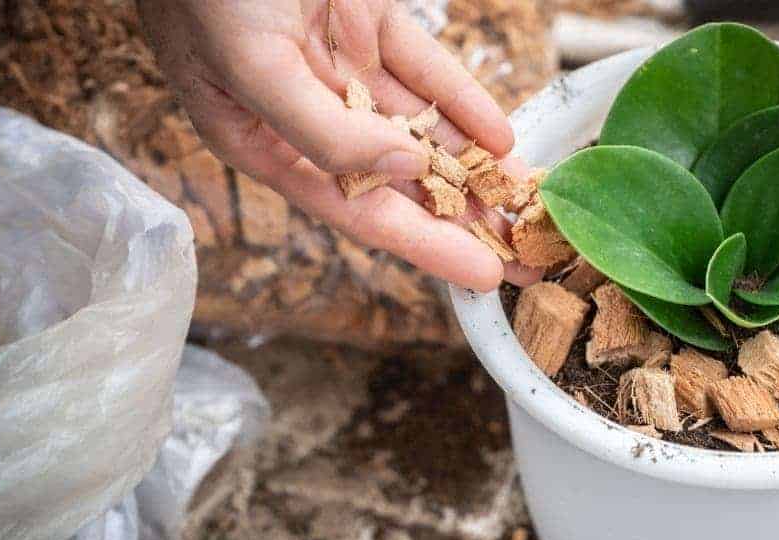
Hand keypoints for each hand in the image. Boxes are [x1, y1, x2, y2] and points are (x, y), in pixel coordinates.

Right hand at [138, 0, 541, 290]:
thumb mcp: (254, 68)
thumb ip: (323, 132)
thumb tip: (401, 169)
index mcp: (265, 142)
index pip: (357, 210)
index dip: (424, 246)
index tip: (482, 275)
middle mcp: (308, 114)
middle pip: (399, 179)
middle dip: (462, 215)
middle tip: (522, 249)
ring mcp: (342, 67)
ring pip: (420, 128)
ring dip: (473, 165)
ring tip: (525, 201)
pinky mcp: (366, 21)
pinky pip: (425, 70)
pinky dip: (463, 101)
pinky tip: (500, 136)